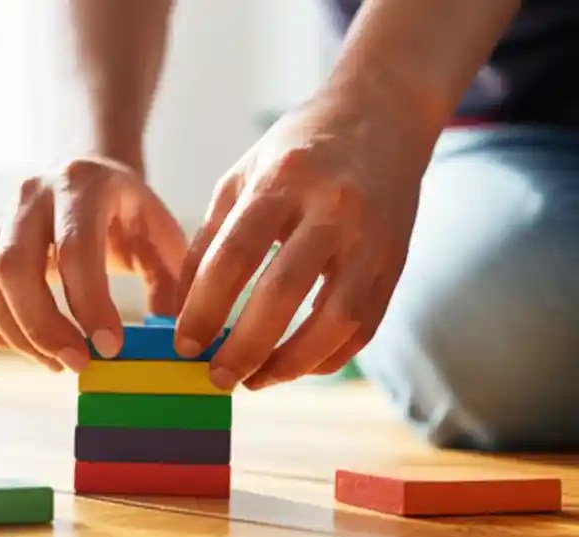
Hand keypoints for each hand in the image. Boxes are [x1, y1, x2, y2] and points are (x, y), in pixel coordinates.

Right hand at [0, 157, 187, 372]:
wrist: (88, 179)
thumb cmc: (129, 215)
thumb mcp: (161, 236)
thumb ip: (172, 284)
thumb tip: (173, 343)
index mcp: (82, 184)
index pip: (76, 248)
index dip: (89, 303)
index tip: (110, 348)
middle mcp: (31, 195)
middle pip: (14, 266)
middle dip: (42, 326)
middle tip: (77, 363)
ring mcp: (0, 219)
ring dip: (17, 334)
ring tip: (56, 361)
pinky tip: (29, 348)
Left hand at [174, 88, 436, 390]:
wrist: (384, 113)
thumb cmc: (298, 149)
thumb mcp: (241, 176)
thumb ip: (210, 240)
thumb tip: (181, 311)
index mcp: (283, 181)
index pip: (235, 256)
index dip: (205, 308)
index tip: (184, 344)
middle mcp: (333, 209)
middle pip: (284, 292)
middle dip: (245, 347)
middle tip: (216, 377)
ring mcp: (372, 238)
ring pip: (335, 319)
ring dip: (291, 363)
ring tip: (254, 381)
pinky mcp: (397, 262)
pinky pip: (365, 325)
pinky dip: (328, 356)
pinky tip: (294, 367)